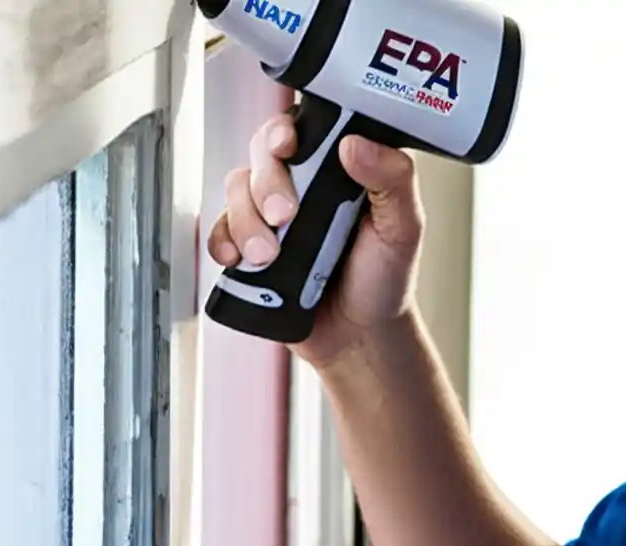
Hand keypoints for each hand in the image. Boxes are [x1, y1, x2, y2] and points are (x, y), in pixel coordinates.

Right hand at [207, 112, 426, 367]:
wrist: (360, 337)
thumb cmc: (385, 279)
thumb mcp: (404, 228)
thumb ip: (393, 181)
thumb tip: (356, 144)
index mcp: (339, 168)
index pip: (302, 128)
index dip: (284, 131)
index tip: (287, 147)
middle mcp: (302, 184)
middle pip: (261, 155)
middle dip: (266, 184)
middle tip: (285, 216)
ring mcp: (272, 216)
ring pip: (236, 190)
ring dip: (246, 220)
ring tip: (271, 256)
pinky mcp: (250, 246)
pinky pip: (220, 229)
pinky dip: (223, 240)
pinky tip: (239, 259)